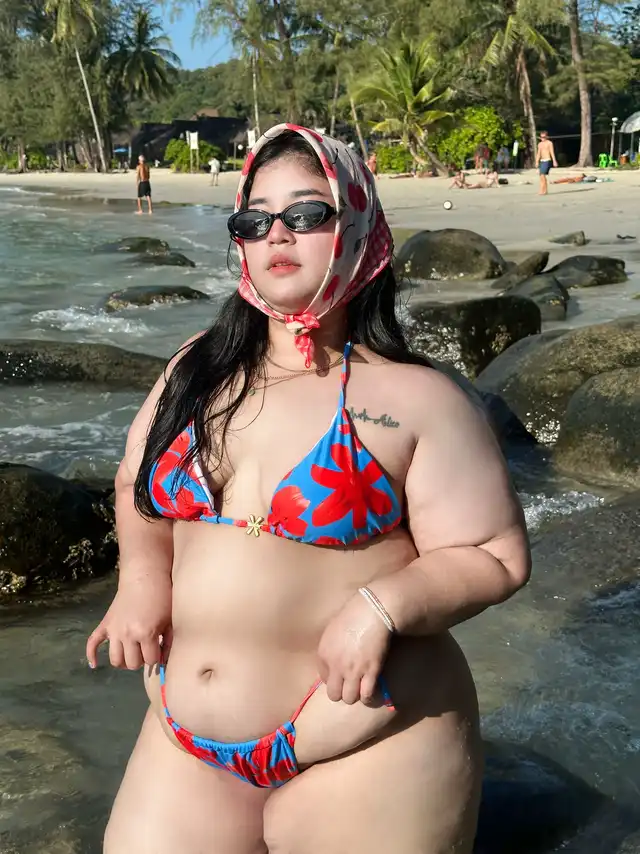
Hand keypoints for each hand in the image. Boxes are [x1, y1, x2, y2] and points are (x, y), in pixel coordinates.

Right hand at [86, 574, 171, 670]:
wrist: (145, 577)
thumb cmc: (161, 597)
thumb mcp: (170, 620)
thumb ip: (168, 642)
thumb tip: (165, 661)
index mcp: (145, 633)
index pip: (150, 660)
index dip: (156, 656)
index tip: (158, 649)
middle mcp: (127, 634)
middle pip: (131, 663)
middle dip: (141, 659)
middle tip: (145, 650)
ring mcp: (114, 630)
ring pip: (115, 660)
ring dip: (123, 660)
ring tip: (131, 653)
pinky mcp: (105, 624)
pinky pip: (92, 643)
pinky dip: (91, 655)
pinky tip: (95, 663)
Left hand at [317, 591, 391, 705]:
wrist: (372, 611)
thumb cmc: (353, 615)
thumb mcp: (333, 631)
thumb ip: (331, 648)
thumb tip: (335, 660)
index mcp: (323, 653)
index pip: (323, 679)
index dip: (334, 679)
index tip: (342, 675)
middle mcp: (335, 666)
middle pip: (334, 694)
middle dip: (342, 692)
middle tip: (350, 686)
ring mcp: (353, 671)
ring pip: (349, 698)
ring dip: (356, 695)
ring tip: (361, 689)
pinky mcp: (370, 672)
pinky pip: (367, 695)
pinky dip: (369, 696)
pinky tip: (372, 692)